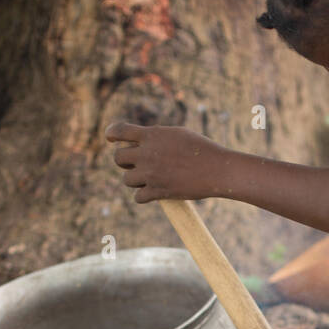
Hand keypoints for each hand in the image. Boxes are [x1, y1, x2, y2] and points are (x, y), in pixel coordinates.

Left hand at [105, 122, 226, 202]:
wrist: (217, 169)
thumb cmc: (202, 149)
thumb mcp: (177, 134)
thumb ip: (156, 137)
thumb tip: (141, 142)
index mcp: (151, 136)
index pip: (120, 131)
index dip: (112, 133)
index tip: (111, 137)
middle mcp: (147, 154)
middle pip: (118, 158)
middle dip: (125, 161)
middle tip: (137, 164)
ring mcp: (151, 174)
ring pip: (126, 180)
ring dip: (135, 180)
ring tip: (148, 178)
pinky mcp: (158, 192)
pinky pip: (138, 197)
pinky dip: (143, 196)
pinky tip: (152, 192)